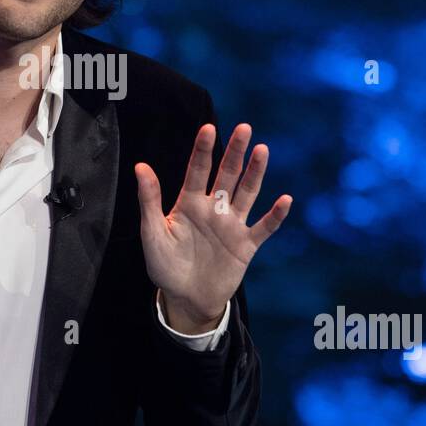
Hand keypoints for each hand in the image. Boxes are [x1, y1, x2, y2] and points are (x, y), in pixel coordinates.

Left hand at [134, 123, 291, 333]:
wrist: (185, 298)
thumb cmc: (164, 265)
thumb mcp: (152, 232)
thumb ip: (149, 200)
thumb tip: (140, 166)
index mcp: (189, 203)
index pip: (197, 171)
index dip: (203, 150)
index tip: (208, 127)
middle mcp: (213, 208)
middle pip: (227, 175)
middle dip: (235, 152)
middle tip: (245, 128)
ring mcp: (231, 225)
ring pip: (247, 193)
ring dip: (255, 173)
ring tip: (262, 151)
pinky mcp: (246, 245)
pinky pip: (264, 227)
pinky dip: (275, 215)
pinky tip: (285, 200)